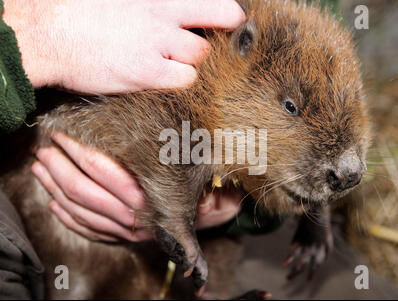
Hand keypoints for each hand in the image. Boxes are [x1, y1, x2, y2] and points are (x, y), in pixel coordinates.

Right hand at [3, 0, 244, 92]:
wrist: (50, 34)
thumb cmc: (79, 14)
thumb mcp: (121, 0)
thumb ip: (150, 6)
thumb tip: (168, 15)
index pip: (206, 1)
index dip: (224, 10)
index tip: (232, 16)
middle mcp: (163, 14)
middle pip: (218, 18)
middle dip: (220, 31)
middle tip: (224, 42)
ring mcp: (158, 43)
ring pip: (200, 54)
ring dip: (193, 61)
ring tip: (175, 64)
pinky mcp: (149, 71)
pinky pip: (185, 79)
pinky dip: (181, 81)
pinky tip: (164, 79)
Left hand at [32, 132, 241, 241]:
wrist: (208, 212)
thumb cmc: (198, 182)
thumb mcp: (189, 159)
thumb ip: (168, 141)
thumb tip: (149, 109)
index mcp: (150, 196)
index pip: (105, 172)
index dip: (80, 151)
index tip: (63, 133)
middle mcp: (136, 219)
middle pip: (84, 192)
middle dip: (60, 167)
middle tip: (44, 147)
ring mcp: (126, 232)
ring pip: (79, 211)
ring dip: (55, 188)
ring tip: (41, 167)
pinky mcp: (121, 239)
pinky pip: (86, 230)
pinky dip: (66, 216)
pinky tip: (54, 201)